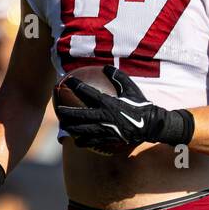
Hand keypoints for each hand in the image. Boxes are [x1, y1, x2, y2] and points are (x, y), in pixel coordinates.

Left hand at [54, 66, 189, 154]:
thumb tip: (105, 67)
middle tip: (58, 109)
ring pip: (82, 130)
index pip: (88, 93)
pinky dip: (82, 142)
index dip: (77, 86)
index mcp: (108, 102)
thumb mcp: (130, 87)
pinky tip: (76, 141)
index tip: (68, 81)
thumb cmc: (140, 104)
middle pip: (80, 114)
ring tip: (64, 125)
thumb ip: (118, 77)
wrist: (150, 124)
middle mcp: (104, 116)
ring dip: (71, 128)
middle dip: (67, 111)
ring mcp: (105, 129)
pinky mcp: (108, 139)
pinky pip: (91, 142)